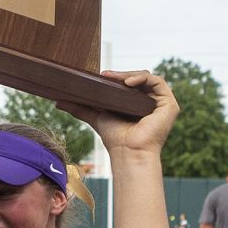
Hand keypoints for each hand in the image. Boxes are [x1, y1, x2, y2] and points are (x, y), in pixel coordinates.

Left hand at [57, 70, 178, 155]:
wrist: (127, 152)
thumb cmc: (115, 139)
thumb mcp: (96, 117)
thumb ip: (80, 108)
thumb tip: (58, 101)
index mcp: (137, 103)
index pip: (129, 82)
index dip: (117, 77)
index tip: (100, 75)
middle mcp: (151, 102)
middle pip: (138, 78)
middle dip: (121, 74)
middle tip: (105, 75)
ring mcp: (161, 103)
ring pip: (147, 78)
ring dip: (130, 74)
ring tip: (114, 78)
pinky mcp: (169, 104)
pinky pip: (158, 82)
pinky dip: (143, 78)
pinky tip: (128, 83)